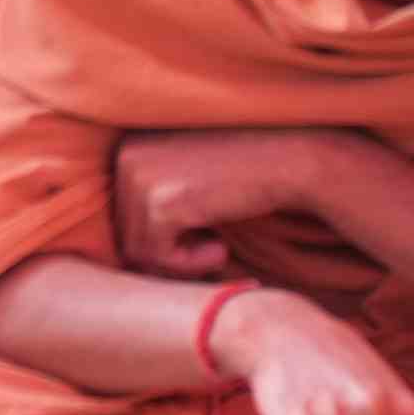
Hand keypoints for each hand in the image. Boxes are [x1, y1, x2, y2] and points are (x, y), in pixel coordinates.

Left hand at [112, 132, 329, 279]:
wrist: (289, 160)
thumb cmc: (244, 175)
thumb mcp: (188, 178)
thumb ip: (155, 202)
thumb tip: (127, 258)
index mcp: (129, 149)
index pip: (123, 216)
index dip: (160, 239)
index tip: (199, 238)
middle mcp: (126, 158)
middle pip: (126, 235)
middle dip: (167, 254)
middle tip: (210, 248)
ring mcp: (140, 179)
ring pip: (138, 251)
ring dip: (179, 263)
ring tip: (217, 248)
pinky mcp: (160, 204)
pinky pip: (159, 258)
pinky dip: (190, 265)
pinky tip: (221, 248)